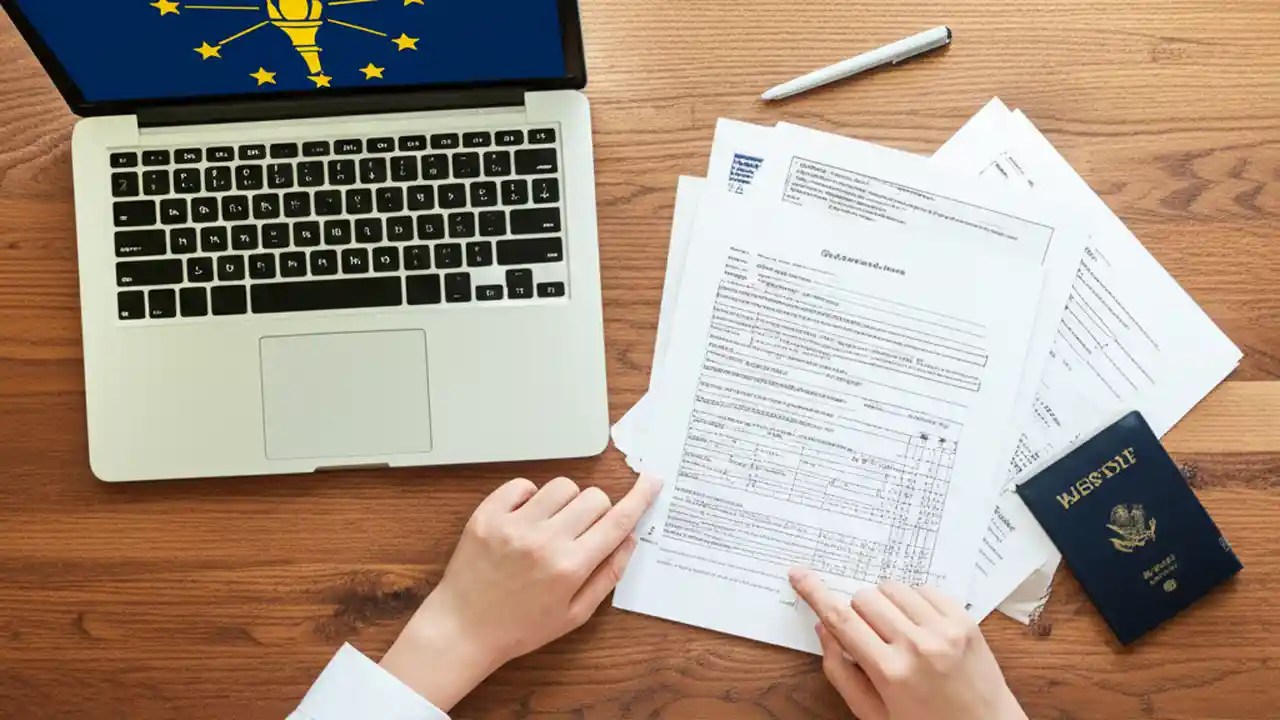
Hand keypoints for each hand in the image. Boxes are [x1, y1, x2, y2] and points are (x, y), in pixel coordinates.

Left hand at [380, 475, 661, 710]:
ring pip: (561, 485)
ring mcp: (514, 526)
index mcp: (570, 567)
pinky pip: (522, 485)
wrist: (463, 629)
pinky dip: (530, 496)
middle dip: (598, 509)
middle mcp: (544, 542)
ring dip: (566, 500)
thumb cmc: (520, 627)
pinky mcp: (487, 516)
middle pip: (593, 497)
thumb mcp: (574, 614)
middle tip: (583, 530)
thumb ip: (607, 575)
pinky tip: (525, 518)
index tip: (652, 481)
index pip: (617, 521)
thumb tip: (629, 539)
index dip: (640, 497)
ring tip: (552, 524)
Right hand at [790, 569, 1026, 719]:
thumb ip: (841, 672)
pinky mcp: (965, 621)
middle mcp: (916, 646)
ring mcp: (944, 631)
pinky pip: (924, 588)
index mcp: (889, 673)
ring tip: (899, 631)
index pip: (841, 620)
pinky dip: (914, 601)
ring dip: (886, 604)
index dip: (815, 593)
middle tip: (871, 636)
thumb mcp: (873, 713)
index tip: (798, 574)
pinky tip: (921, 625)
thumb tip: (824, 628)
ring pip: (892, 588)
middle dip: (858, 612)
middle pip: (864, 598)